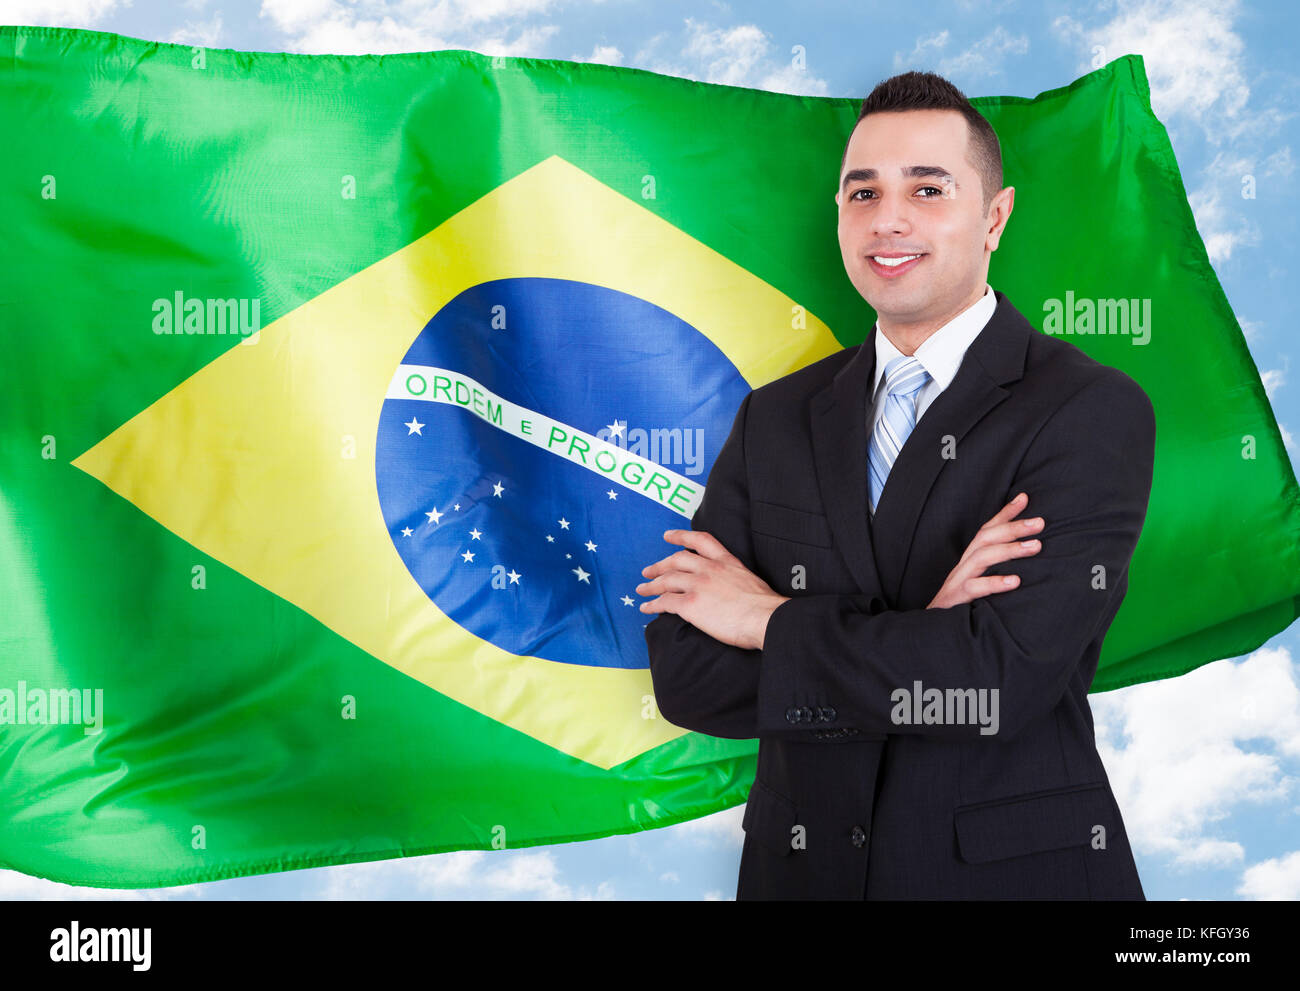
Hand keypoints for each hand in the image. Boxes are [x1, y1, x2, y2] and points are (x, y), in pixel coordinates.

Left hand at [636, 529, 789, 649]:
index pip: (700, 540)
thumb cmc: (766, 607)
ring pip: (667, 580)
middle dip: (659, 565)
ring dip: (651, 585)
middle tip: (648, 571)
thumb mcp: (750, 581)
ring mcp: (698, 585)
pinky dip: (653, 604)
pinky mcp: (691, 604)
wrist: (766, 619)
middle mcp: (709, 569)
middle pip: (677, 560)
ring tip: (642, 589)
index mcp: (726, 561)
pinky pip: (665, 602)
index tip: (667, 535)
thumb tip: (728, 591)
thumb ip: (734, 579)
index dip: (681, 536)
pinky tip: (647, 608)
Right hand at [927, 492, 1042, 608]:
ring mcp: (957, 582)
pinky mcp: (955, 600)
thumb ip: (996, 570)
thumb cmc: (961, 608)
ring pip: (981, 558)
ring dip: (1010, 549)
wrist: (930, 633)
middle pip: (985, 538)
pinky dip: (994, 583)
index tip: (1024, 498)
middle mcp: (963, 566)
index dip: (1004, 513)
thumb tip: (1025, 558)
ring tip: (1036, 546)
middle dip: (1013, 527)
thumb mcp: (979, 585)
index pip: (986, 530)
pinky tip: (1015, 581)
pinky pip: (973, 588)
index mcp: (969, 561)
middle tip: (1040, 522)